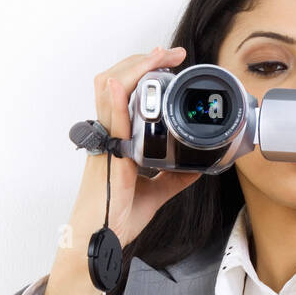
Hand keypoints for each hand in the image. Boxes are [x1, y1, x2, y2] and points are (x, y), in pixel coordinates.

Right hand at [73, 47, 201, 248]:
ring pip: (109, 92)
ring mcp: (105, 143)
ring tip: (157, 57)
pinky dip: (115, 101)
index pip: (124, 92)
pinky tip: (121, 85)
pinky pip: (110, 124)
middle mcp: (108, 135)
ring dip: (134, 70)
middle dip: (142, 61)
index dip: (143, 71)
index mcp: (117, 138)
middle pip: (115, 81)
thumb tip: (195, 169)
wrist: (100, 240)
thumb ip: (173, 179)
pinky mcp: (108, 158)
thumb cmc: (117, 216)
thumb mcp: (155, 193)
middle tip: (170, 54)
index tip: (168, 61)